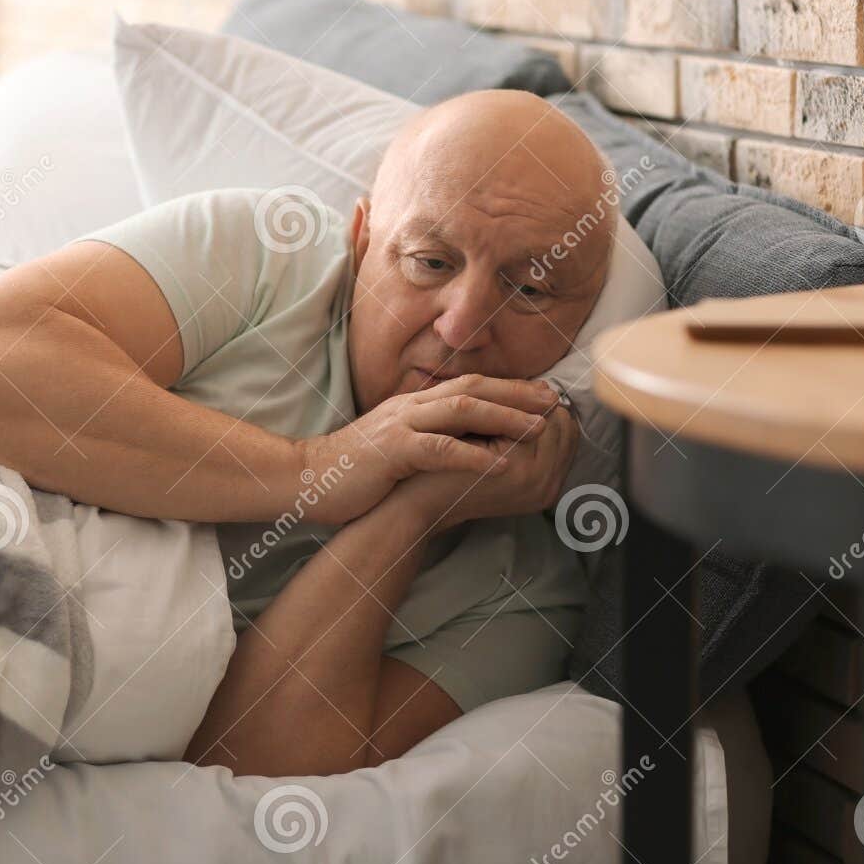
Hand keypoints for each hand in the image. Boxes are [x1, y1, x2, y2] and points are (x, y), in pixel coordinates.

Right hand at [298, 375, 560, 525]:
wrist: (307, 477)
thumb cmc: (354, 470)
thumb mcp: (396, 444)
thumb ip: (427, 435)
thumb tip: (465, 440)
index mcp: (413, 404)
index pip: (469, 385)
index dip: (509, 388)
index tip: (544, 394)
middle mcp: (410, 406)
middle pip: (473, 388)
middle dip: (518, 394)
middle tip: (556, 401)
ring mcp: (401, 426)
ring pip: (462, 411)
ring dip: (505, 418)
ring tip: (539, 427)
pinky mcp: (392, 452)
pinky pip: (439, 450)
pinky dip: (473, 456)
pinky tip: (501, 464)